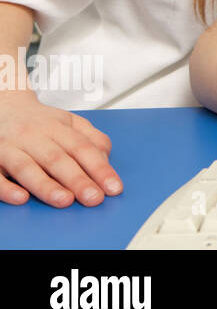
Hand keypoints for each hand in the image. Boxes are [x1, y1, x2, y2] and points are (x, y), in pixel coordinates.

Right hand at [0, 90, 120, 206]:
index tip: (114, 187)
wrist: (2, 107)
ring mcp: (9, 148)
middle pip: (57, 159)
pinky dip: (6, 188)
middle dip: (78, 180)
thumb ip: (92, 139)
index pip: (82, 148)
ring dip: (46, 185)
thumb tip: (106, 159)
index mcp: (56, 127)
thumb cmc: (40, 122)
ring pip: (27, 167)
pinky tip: (21, 198)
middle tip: (94, 199)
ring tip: (66, 201)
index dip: (100, 168)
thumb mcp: (70, 123)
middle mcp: (33, 136)